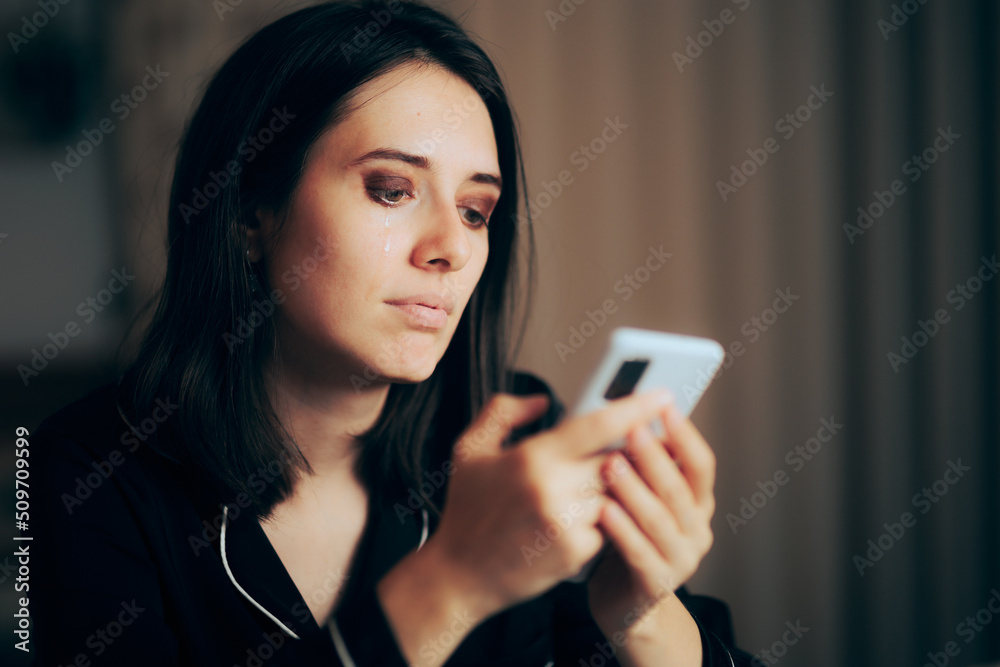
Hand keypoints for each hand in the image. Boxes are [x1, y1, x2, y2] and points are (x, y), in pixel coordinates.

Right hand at [423, 389, 674, 618]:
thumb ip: (504, 412)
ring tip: (596, 482)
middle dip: (630, 451)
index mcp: (532, 457)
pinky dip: (602, 517)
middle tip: (639, 443)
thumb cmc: (467, 509)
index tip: (662, 396)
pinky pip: (609, 524)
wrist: (459, 575)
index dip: (636, 407)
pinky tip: (578, 516)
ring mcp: (568, 523)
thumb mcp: (470, 449)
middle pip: (618, 459)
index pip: (599, 424)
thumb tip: (543, 401)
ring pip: (616, 492)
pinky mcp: (576, 552)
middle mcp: (553, 489)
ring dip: (615, 485)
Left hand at [586, 400, 716, 638]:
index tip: (665, 407)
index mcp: (697, 504)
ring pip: (659, 520)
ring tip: (611, 465)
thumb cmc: (629, 540)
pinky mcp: (656, 584)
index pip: (701, 465)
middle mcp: (696, 531)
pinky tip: (603, 510)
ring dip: (635, 490)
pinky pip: (639, 553)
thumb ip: (643, 467)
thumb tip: (631, 415)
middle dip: (656, 458)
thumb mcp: (642, 498)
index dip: (685, 436)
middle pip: (679, 489)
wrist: (626, 603)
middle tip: (633, 430)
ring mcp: (680, 560)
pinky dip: (622, 529)